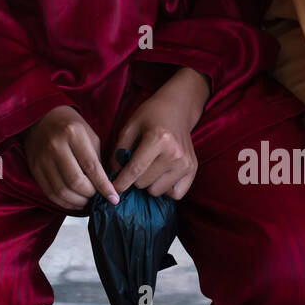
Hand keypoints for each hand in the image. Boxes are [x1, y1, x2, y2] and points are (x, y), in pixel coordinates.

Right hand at [24, 105, 117, 211]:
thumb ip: (97, 159)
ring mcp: (42, 158)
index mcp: (73, 134)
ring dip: (78, 202)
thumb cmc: (70, 126)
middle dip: (90, 195)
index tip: (114, 198)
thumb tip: (106, 186)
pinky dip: (64, 203)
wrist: (41, 117)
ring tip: (87, 201)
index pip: (91, 167)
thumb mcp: (89, 135)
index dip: (104, 186)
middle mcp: (55, 146)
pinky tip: (74, 202)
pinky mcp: (35, 168)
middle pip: (75, 182)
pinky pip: (50, 193)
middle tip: (99, 198)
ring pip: (62, 191)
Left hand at [110, 68, 207, 199]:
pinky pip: (174, 194)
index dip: (121, 182)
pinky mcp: (192, 170)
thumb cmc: (151, 116)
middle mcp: (175, 153)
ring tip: (150, 167)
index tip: (112, 189)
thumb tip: (112, 175)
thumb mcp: (130, 126)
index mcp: (158, 139)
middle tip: (136, 165)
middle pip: (144, 183)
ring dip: (149, 183)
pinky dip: (165, 189)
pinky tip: (161, 175)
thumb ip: (119, 150)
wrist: (178, 109)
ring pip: (156, 191)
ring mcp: (186, 163)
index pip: (135, 169)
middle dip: (135, 178)